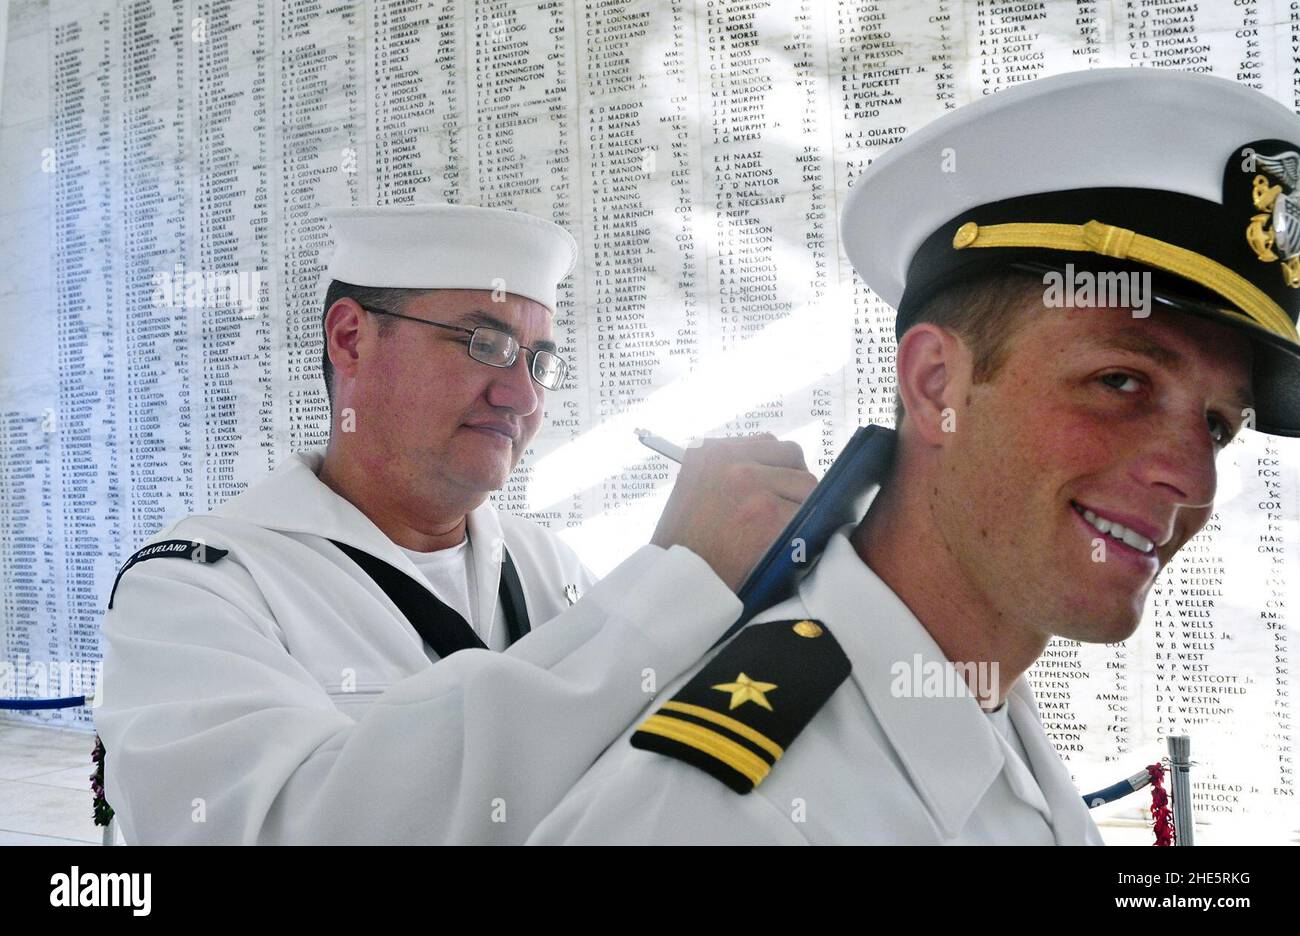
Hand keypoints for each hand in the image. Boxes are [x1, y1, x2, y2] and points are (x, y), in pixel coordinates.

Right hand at [651, 434, 816, 591]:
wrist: (674, 583)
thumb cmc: (681, 545)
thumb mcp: (692, 491)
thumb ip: (724, 474)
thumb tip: (768, 473)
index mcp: (709, 452)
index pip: (765, 443)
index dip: (775, 468)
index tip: (773, 489)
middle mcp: (731, 461)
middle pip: (791, 456)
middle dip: (792, 481)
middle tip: (783, 510)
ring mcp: (753, 486)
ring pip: (807, 485)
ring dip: (801, 508)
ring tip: (783, 531)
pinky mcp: (771, 516)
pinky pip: (811, 516)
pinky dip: (806, 533)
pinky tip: (789, 547)